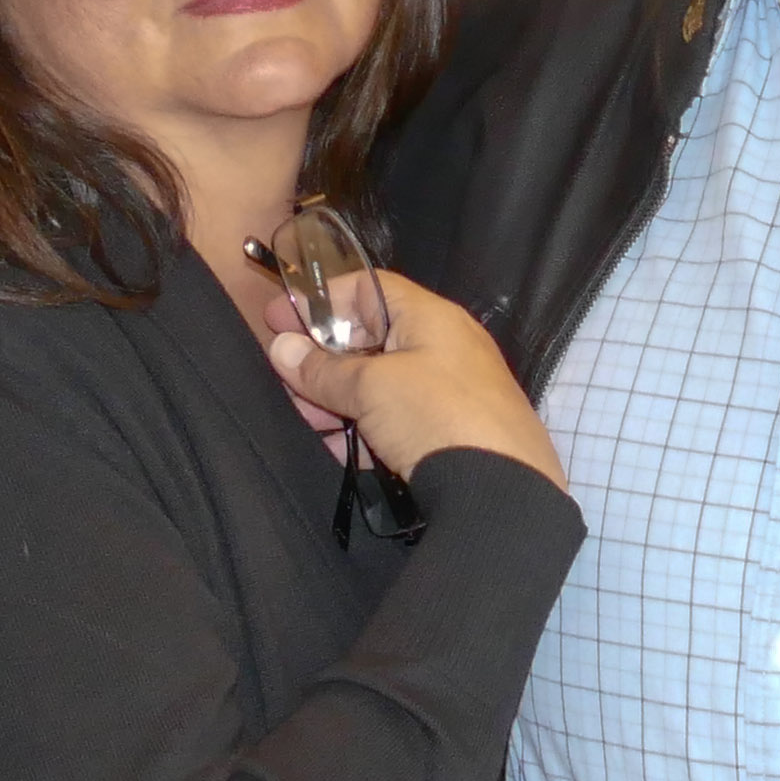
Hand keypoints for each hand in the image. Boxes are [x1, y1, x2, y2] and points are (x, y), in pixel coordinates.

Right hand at [269, 277, 564, 489]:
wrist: (500, 491)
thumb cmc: (436, 415)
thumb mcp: (372, 386)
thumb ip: (324, 369)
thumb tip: (283, 349)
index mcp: (431, 319)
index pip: (369, 289)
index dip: (322, 300)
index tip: (279, 318)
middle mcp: (441, 351)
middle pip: (367, 341)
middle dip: (321, 359)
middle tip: (282, 378)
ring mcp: (444, 397)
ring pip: (376, 388)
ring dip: (333, 399)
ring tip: (301, 417)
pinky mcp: (443, 438)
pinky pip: (391, 425)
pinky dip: (359, 432)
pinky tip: (330, 447)